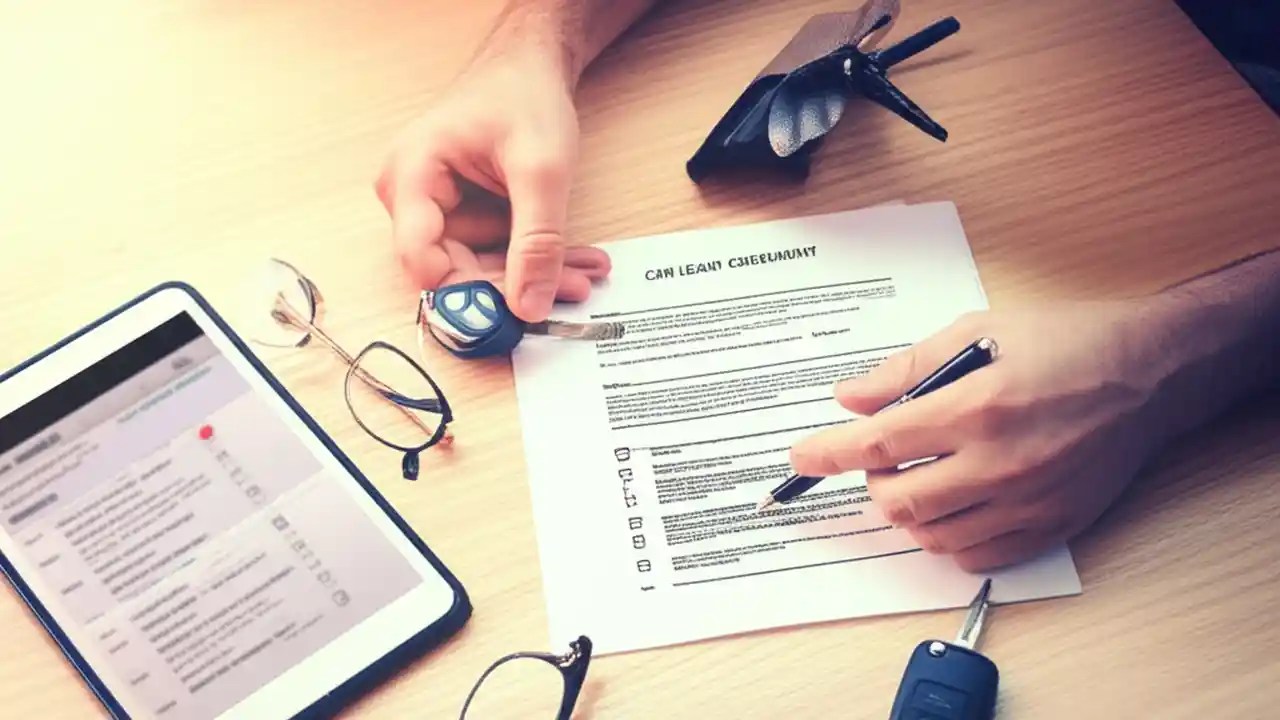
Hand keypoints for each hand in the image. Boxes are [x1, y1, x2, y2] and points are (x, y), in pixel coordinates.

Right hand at [374, 44, 608, 320]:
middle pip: (454, 269)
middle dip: (518, 284)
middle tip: (574, 290)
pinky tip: (575, 259)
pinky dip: (536, 256)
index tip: (515, 312)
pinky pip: (495, 250)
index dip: (465, 294)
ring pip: (481, 265)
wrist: (530, 66)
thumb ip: (537, 241)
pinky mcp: (462, 214)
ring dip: (537, 273)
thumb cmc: (522, 95)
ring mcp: (436, 207)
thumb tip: (530, 305)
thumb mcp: (542, 170)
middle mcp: (412, 196)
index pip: (422, 259)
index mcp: (412, 175)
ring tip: (587, 272)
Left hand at [789, 300, 1175, 571]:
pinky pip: (977, 556)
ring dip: (909, 510)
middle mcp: (1001, 461)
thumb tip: (851, 397)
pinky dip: (949, 537)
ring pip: (932, 535)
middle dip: (873, 481)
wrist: (1152, 374)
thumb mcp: (980, 332)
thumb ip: (907, 369)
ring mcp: (1028, 500)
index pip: (879, 442)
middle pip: (899, 500)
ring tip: (921, 474)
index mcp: (978, 406)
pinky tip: (955, 503)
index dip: (829, 453)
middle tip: (884, 456)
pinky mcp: (1052, 525)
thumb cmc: (1067, 343)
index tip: (801, 458)